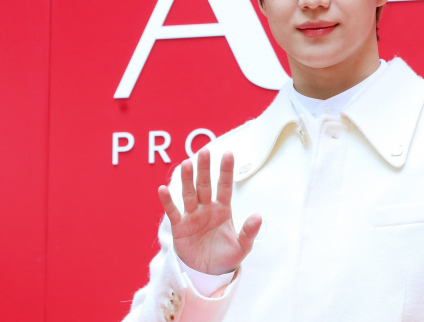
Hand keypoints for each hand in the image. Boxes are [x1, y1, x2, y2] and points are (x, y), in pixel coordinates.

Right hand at [158, 148, 261, 274]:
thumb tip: (258, 216)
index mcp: (223, 210)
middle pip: (205, 185)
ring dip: (187, 179)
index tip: (228, 153)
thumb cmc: (226, 257)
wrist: (208, 274)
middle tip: (205, 151)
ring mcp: (192, 216)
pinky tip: (163, 189)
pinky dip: (168, 201)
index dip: (226, 171)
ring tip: (186, 163)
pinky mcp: (179, 227)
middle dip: (205, 169)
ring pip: (189, 194)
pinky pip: (173, 212)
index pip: (225, 186)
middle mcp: (207, 209)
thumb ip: (249, 232)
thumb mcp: (242, 247)